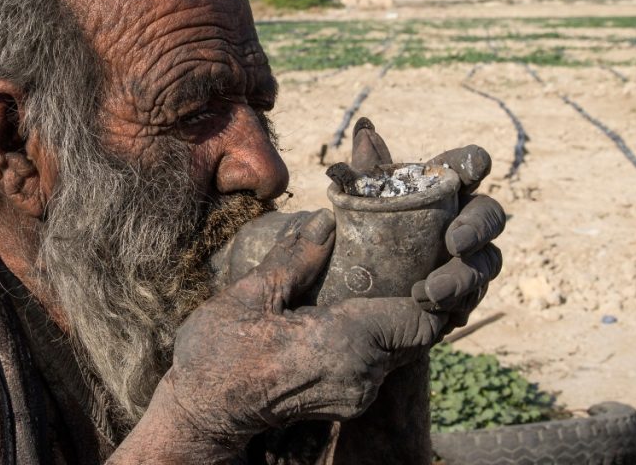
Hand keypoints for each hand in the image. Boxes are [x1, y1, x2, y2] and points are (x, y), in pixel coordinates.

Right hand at [113, 210, 446, 461]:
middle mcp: (363, 376)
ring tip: (378, 274)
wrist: (201, 414)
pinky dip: (377, 333)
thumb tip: (325, 221)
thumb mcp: (251, 295)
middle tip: (403, 254)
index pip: (422, 319)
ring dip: (394, 314)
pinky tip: (355, 304)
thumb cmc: (218, 356)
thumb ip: (295, 258)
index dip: (435, 288)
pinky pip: (379, 361)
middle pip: (416, 333)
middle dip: (416, 294)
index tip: (423, 257)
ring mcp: (357, 395)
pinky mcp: (346, 401)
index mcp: (347, 345)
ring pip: (398, 348)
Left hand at [351, 118, 504, 337]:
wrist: (344, 303)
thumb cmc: (351, 242)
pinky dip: (459, 305)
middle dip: (477, 227)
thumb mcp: (351, 209)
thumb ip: (362, 175)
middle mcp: (460, 220)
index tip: (473, 167)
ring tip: (428, 291)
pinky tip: (441, 315)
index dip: (473, 163)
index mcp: (437, 189)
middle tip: (454, 242)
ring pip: (487, 262)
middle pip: (489, 214)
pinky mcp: (461, 298)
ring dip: (464, 276)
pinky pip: (474, 299)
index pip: (464, 167)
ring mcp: (466, 261)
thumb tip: (365, 131)